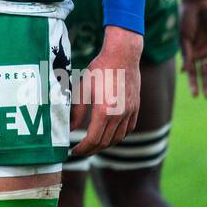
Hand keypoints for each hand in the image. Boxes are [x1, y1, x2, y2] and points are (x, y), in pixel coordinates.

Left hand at [71, 26, 141, 156]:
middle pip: (105, 142)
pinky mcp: (136, 108)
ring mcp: (130, 112)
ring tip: (92, 145)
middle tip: (80, 151)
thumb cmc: (100, 69)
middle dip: (91, 150)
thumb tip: (70, 129)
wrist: (123, 55)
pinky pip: (128, 130)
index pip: (93, 139)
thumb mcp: (83, 89)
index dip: (83, 149)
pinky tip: (109, 135)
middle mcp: (120, 115)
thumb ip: (76, 111)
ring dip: (105, 145)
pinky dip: (118, 136)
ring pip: (118, 138)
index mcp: (104, 111)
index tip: (73, 151)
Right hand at [180, 0, 206, 98]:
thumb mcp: (184, 38)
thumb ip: (186, 55)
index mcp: (190, 52)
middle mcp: (201, 51)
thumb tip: (185, 72)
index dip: (193, 83)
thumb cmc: (187, 19)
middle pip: (204, 72)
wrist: (198, 2)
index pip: (192, 72)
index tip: (195, 95)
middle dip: (206, 84)